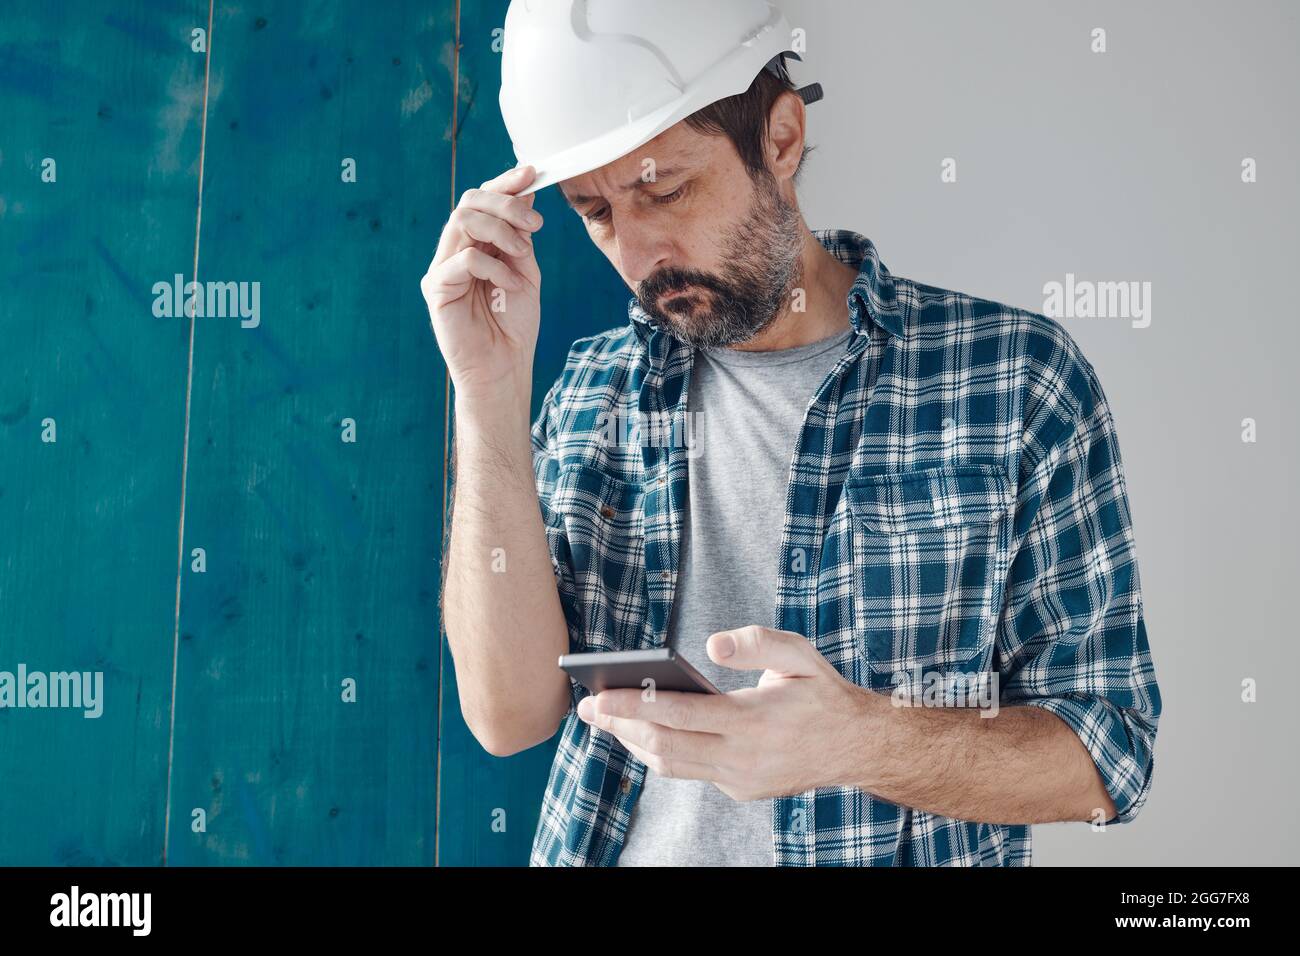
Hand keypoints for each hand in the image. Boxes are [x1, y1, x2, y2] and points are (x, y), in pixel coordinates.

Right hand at [421, 165, 543, 407]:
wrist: (504, 368)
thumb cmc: (513, 324)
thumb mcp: (525, 269)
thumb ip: (521, 234)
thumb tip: (526, 190)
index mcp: (475, 244)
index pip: (482, 200)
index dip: (505, 182)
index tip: (533, 173)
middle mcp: (454, 251)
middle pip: (469, 202)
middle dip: (506, 204)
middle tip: (535, 224)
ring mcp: (442, 269)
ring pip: (462, 221)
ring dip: (501, 230)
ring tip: (523, 255)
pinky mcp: (436, 289)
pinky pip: (464, 259)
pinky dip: (495, 266)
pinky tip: (511, 285)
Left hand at [575, 625, 876, 801]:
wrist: (858, 747)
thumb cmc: (823, 693)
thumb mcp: (800, 654)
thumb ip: (757, 642)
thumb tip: (709, 646)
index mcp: (754, 720)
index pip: (680, 714)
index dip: (635, 705)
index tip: (599, 696)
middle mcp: (743, 757)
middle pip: (664, 746)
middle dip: (619, 726)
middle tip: (586, 709)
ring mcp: (740, 780)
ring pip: (672, 766)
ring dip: (635, 743)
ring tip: (606, 721)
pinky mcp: (741, 790)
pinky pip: (691, 772)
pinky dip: (663, 753)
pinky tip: (645, 733)